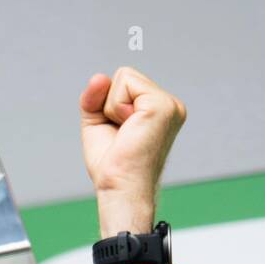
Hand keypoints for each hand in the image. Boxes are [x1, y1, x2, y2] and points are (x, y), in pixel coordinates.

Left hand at [80, 67, 185, 237]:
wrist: (120, 187)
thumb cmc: (112, 165)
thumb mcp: (97, 123)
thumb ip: (95, 97)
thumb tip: (99, 77)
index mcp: (157, 110)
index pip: (124, 84)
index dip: (107, 105)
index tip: (117, 133)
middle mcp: (169, 105)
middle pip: (123, 76)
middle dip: (109, 105)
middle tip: (121, 134)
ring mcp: (169, 104)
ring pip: (123, 76)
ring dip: (112, 107)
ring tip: (125, 133)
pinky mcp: (162, 105)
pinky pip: (125, 83)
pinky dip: (115, 107)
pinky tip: (128, 129)